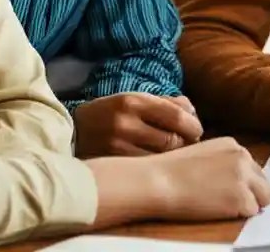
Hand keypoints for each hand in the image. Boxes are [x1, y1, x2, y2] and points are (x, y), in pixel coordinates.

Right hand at [74, 92, 203, 157]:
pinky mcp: (113, 166)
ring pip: (162, 159)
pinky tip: (158, 164)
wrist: (72, 132)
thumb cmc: (112, 114)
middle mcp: (125, 124)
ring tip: (173, 153)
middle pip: (172, 141)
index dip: (193, 126)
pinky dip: (158, 168)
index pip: (177, 117)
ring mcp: (117, 148)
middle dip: (186, 143)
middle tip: (187, 144)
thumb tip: (194, 113)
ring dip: (174, 157)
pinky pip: (147, 170)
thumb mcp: (136, 99)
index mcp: (133, 102)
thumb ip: (167, 103)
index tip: (197, 131)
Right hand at [146, 137, 269, 219]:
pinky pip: (253, 212)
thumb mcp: (201, 155)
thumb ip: (222, 163)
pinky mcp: (242, 198)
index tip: (230, 189)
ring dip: (248, 204)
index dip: (243, 182)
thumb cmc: (168, 172)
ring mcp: (244, 177)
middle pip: (263, 181)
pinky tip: (219, 211)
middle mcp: (243, 157)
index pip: (252, 166)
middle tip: (230, 202)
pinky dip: (239, 216)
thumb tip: (232, 179)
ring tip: (224, 207)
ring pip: (264, 197)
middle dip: (251, 193)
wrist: (158, 181)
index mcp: (232, 145)